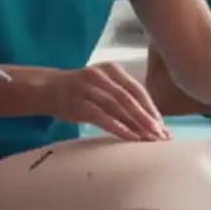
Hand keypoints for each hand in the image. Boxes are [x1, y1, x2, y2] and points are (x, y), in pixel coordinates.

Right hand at [42, 62, 169, 141]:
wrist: (47, 89)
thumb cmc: (79, 91)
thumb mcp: (101, 86)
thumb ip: (120, 96)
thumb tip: (147, 119)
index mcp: (111, 70)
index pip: (137, 89)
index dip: (151, 108)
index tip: (163, 125)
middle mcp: (102, 76)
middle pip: (131, 98)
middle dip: (148, 118)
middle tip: (161, 135)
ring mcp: (90, 89)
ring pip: (119, 107)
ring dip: (137, 124)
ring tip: (150, 139)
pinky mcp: (80, 103)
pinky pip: (104, 117)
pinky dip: (119, 128)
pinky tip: (131, 138)